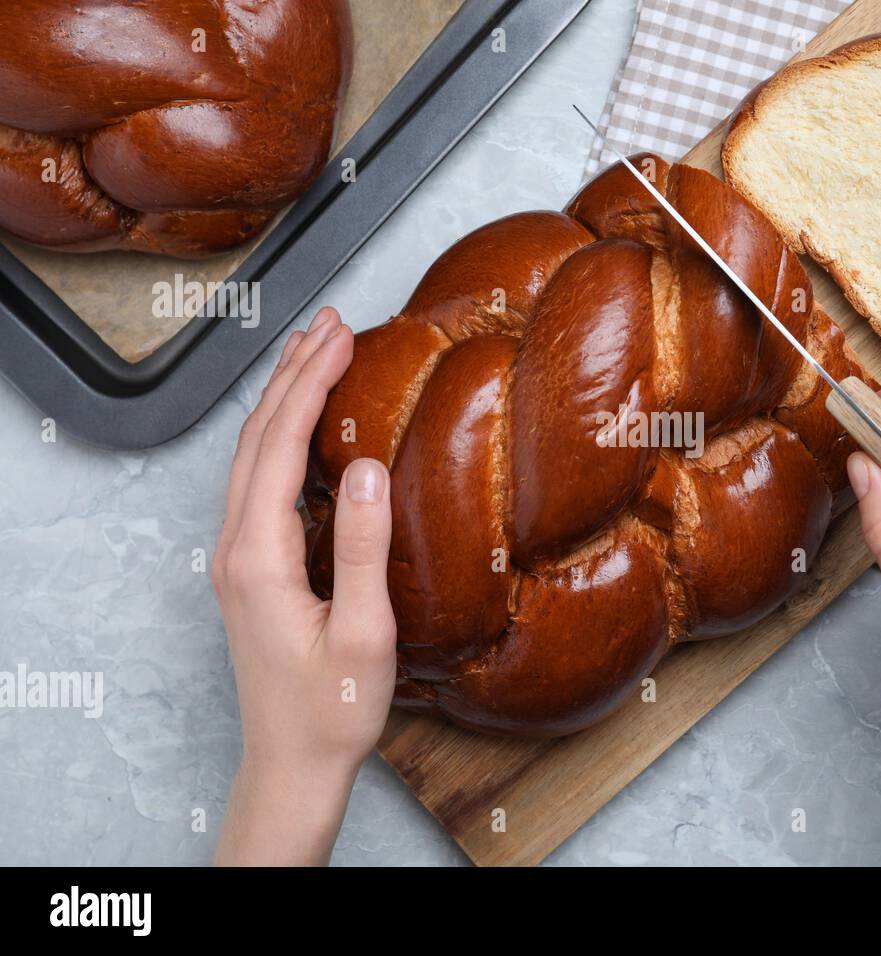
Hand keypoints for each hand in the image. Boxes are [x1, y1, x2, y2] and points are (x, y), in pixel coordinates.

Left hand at [212, 307, 396, 865]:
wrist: (293, 764)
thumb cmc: (331, 709)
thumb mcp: (364, 634)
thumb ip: (365, 549)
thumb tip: (371, 467)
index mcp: (259, 559)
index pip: (279, 447)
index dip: (309, 383)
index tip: (341, 334)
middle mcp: (236, 550)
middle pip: (256, 439)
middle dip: (292, 372)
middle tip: (329, 320)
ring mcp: (237, 559)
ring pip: (252, 457)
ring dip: (282, 399)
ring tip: (316, 352)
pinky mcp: (251, 570)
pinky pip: (259, 483)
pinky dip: (282, 437)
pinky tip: (306, 426)